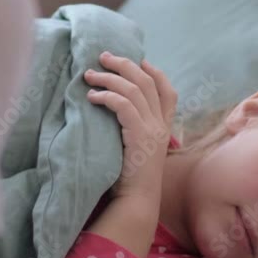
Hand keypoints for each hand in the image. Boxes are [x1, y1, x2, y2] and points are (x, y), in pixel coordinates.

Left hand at [85, 52, 177, 200]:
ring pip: (134, 88)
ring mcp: (153, 129)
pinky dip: (106, 95)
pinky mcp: (140, 134)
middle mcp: (161, 125)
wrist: (136, 201)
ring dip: (109, 77)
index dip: (155, 73)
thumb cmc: (129, 181)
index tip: (139, 60)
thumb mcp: (134, 150)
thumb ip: (131, 131)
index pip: (168, 92)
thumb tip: (111, 114)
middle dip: (125, 64)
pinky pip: (123, 104)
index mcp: (163, 129)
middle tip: (103, 57)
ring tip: (89, 75)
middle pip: (147, 82)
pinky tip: (91, 97)